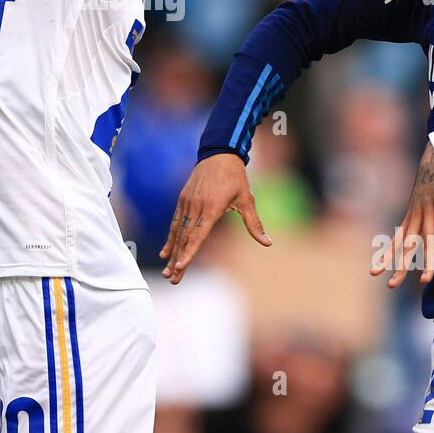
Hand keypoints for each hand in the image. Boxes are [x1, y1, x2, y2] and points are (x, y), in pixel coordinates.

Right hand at [160, 153, 270, 283]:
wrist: (219, 154)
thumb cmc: (236, 178)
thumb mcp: (247, 200)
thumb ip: (254, 224)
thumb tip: (267, 243)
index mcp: (212, 208)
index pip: (198, 235)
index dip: (189, 252)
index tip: (181, 267)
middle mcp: (196, 207)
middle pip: (185, 238)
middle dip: (178, 260)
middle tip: (172, 279)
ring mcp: (187, 203)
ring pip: (178, 232)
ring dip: (172, 252)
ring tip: (167, 269)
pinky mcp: (182, 199)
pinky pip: (175, 222)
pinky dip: (170, 237)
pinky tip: (166, 250)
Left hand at [371, 142, 433, 288]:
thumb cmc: (433, 181)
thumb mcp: (424, 201)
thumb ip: (423, 219)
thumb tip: (422, 231)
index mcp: (411, 217)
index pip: (395, 241)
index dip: (386, 256)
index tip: (374, 271)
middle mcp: (417, 216)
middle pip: (408, 246)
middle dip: (400, 266)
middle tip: (391, 286)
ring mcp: (430, 211)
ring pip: (428, 242)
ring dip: (428, 262)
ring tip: (426, 282)